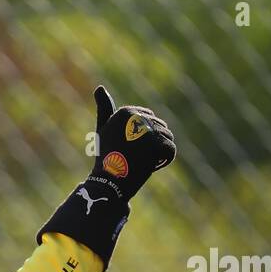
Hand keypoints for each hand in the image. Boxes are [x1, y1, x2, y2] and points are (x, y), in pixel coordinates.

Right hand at [36, 84, 177, 269]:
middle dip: (152, 146)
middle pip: (160, 129)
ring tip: (140, 162)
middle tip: (132, 158)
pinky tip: (148, 166)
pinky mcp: (155, 144)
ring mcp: (146, 130)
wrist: (107, 183)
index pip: (150, 121)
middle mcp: (137, 117)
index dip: (142, 139)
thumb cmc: (105, 158)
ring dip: (158, 154)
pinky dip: (163, 162)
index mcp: (126, 111)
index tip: (127, 149)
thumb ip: (105, 109)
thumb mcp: (103, 130)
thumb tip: (100, 87)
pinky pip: (171, 150)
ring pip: (167, 139)